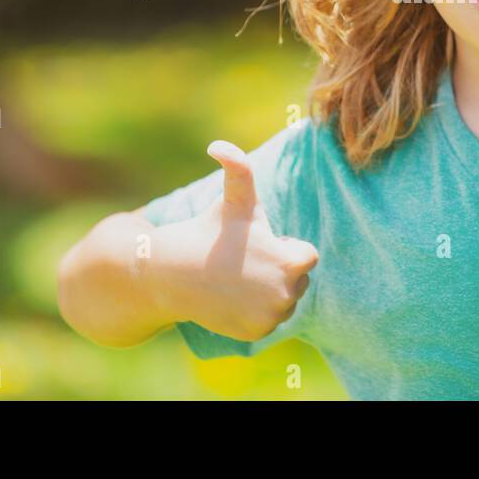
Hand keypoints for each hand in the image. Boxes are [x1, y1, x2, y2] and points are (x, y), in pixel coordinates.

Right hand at [151, 140, 318, 341]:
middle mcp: (287, 295)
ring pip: (284, 300)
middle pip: (298, 279)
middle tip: (243, 261)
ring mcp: (271, 318)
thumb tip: (219, 144)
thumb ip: (238, 168)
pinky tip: (232, 297)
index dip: (283, 247)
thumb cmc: (208, 232)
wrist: (171, 274)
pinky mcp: (257, 333)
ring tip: (237, 278)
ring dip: (269, 290)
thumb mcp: (233, 200)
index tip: (257, 243)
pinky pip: (268, 319)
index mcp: (291, 262)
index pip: (307, 255)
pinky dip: (255, 311)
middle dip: (277, 269)